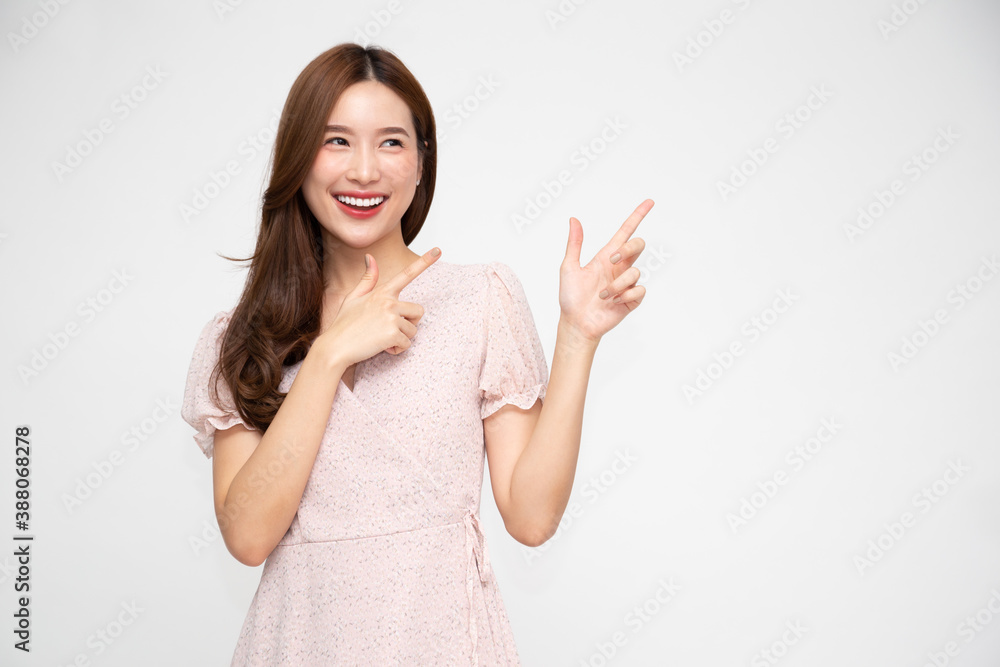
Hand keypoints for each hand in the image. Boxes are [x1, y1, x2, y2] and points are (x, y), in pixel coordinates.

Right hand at [317, 247, 440, 364]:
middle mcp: (389, 302)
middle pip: (418, 311)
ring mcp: (391, 317)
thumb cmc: (344, 324)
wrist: (335, 347)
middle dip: (409, 323)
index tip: (438, 250)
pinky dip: (396, 349)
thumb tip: (370, 256)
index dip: (424, 262)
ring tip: (382, 339)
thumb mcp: (353, 298)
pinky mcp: (393, 333)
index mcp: (382, 292)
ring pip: (413, 330)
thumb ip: (367, 279)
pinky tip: (381, 347)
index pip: (407, 274)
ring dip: (401, 338)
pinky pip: (406, 344)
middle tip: (391, 329)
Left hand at [559, 199, 653, 342]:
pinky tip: (613, 303)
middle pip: (637, 245)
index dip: (637, 216)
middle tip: (612, 259)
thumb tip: (573, 219)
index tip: (649, 202)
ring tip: (602, 295)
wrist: (576, 323)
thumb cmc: (570, 298)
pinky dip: (625, 295)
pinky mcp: (632, 299)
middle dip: (629, 248)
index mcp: (605, 257)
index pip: (625, 232)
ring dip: (616, 283)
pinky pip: (639, 289)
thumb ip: (574, 244)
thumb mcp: (568, 267)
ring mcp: (626, 283)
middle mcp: (618, 267)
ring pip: (635, 271)